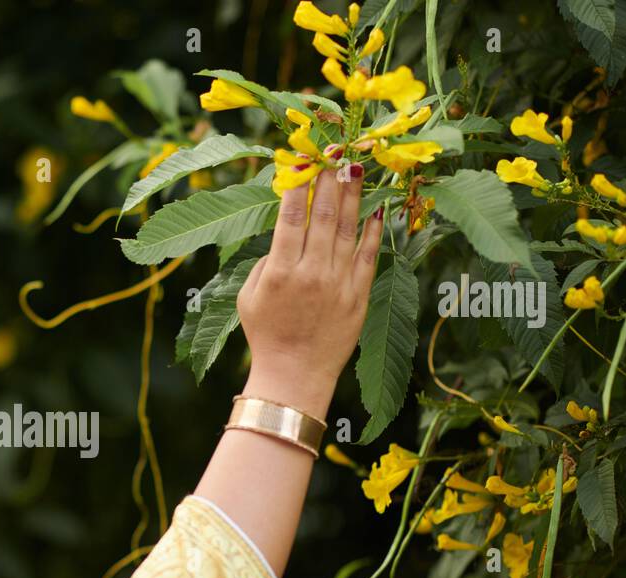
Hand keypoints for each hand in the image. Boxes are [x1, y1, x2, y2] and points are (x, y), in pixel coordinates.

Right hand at [235, 166, 383, 404]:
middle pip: (322, 215)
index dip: (298, 185)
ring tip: (356, 168)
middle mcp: (311, 273)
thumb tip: (286, 235)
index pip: (290, 216)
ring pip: (348, 229)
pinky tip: (377, 208)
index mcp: (280, 271)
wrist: (295, 375)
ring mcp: (338, 284)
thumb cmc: (266, 335)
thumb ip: (265, 262)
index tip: (303, 162)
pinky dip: (374, 230)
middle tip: (334, 154)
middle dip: (329, 180)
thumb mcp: (248, 297)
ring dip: (353, 195)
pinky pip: (369, 256)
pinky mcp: (358, 296)